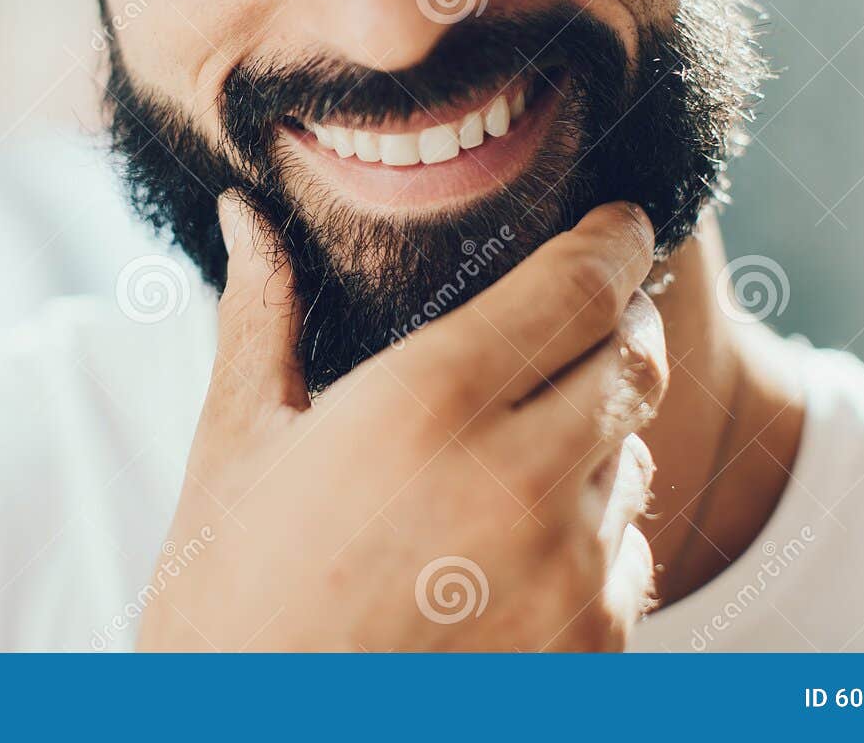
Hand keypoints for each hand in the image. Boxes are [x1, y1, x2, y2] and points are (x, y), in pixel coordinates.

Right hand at [135, 198, 666, 650]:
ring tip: (525, 444)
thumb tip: (244, 212)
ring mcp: (564, 577)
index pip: (580, 288)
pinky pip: (632, 555)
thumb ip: (260, 310)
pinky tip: (522, 541)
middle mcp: (516, 483)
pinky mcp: (587, 652)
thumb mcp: (237, 441)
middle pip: (634, 364)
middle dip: (623, 325)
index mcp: (426, 403)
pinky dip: (598, 531)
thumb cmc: (225, 593)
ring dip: (602, 433)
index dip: (616, 243)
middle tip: (588, 315)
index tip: (619, 227)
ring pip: (637, 459)